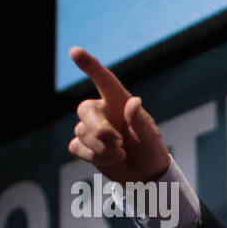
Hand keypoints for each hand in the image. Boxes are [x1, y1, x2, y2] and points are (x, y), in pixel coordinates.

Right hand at [67, 46, 170, 183]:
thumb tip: (133, 102)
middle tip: (119, 143)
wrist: (146, 176)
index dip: (90, 66)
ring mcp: (91, 129)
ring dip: (102, 148)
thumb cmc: (151, 151)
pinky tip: (111, 159)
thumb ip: (140, 121)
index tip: (75, 51)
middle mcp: (103, 112)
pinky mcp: (84, 146)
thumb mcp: (151, 138)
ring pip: (81, 132)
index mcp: (120, 103)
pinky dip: (93, 156)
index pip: (104, 80)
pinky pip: (76, 147)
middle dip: (100, 130)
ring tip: (122, 154)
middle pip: (85, 110)